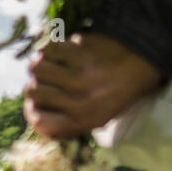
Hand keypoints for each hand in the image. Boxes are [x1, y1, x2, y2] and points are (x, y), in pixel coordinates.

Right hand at [24, 32, 163, 139]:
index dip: (31, 112)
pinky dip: (52, 47)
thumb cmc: (115, 93)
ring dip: (41, 63)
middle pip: (32, 91)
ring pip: (37, 67)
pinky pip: (49, 48)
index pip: (40, 123)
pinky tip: (62, 51)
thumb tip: (34, 112)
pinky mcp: (81, 53)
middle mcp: (79, 102)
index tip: (34, 104)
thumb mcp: (97, 118)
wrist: (139, 65)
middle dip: (35, 84)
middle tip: (44, 79)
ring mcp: (79, 76)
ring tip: (51, 63)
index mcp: (82, 122)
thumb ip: (68, 121)